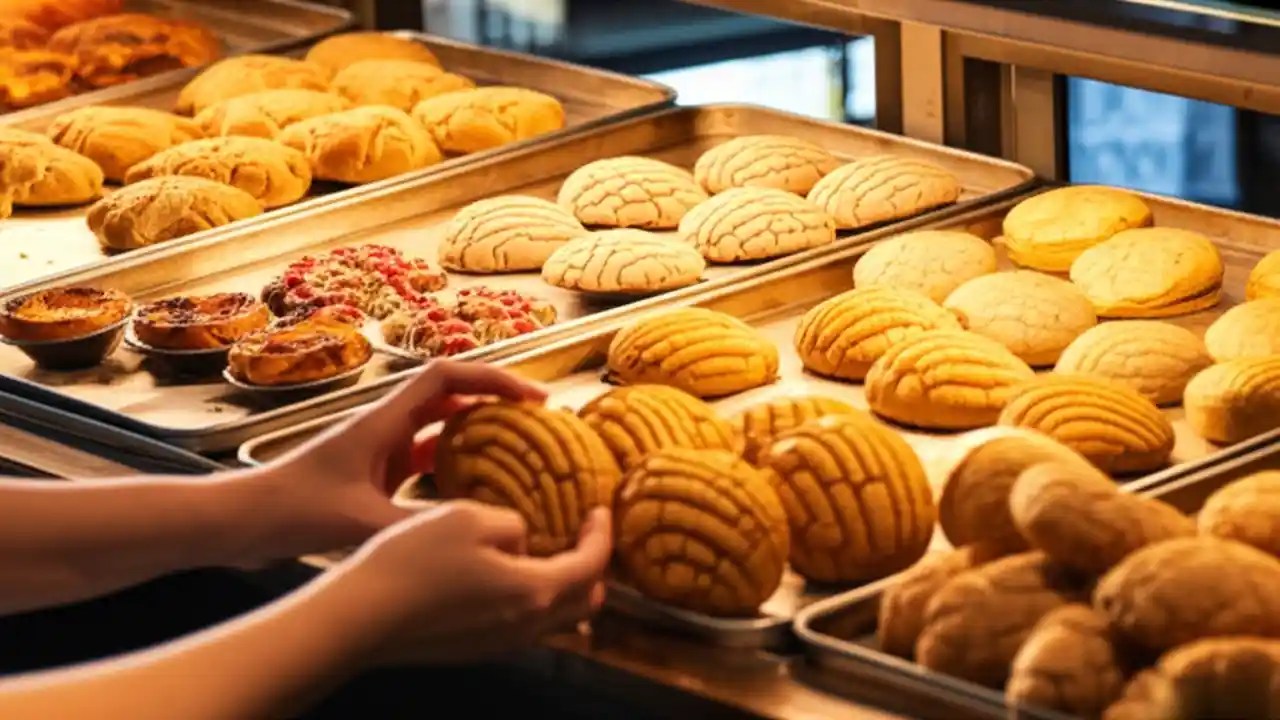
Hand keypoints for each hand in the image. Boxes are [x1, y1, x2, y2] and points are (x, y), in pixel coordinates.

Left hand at [250, 360, 546, 558]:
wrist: (243, 521)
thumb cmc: (292, 510)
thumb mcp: (361, 521)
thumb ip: (416, 526)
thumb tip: (474, 532)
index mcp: (384, 421)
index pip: (449, 376)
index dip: (494, 379)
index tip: (533, 397)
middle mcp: (386, 427)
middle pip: (452, 397)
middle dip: (497, 403)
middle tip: (539, 425)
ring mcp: (381, 450)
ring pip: (442, 429)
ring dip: (479, 433)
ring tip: (520, 453)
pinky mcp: (375, 475)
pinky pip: (427, 461)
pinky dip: (455, 467)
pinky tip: (477, 493)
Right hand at [330, 501, 611, 665]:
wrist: (361, 617)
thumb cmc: (413, 560)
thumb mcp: (470, 517)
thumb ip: (511, 524)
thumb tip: (523, 538)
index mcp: (534, 590)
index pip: (592, 565)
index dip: (602, 535)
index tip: (600, 511)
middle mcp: (526, 625)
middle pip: (586, 601)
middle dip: (593, 566)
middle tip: (582, 535)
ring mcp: (502, 643)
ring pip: (557, 620)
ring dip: (566, 588)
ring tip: (549, 553)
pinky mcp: (477, 649)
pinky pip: (525, 627)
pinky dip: (535, 601)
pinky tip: (510, 577)